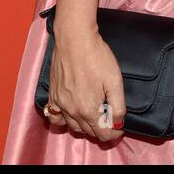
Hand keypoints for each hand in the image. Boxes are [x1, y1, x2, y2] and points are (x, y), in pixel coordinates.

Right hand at [43, 23, 125, 140]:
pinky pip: (55, 117)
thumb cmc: (97, 57)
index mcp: (89, 110)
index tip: (120, 126)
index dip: (114, 133)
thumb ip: (118, 106)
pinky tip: (72, 112)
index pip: (103, 134)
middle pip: (89, 132)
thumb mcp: (115, 81)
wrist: (75, 39)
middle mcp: (72, 111)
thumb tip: (119, 123)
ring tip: (95, 115)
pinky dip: (64, 120)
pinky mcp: (53, 95)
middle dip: (102, 129)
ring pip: (73, 127)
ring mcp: (60, 104)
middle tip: (110, 119)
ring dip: (86, 126)